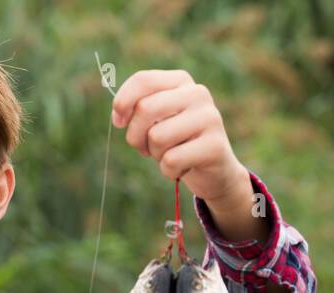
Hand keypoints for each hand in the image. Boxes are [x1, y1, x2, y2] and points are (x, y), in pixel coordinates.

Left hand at [111, 69, 250, 211]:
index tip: (119, 122)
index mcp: (181, 81)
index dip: (123, 102)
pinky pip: (171, 160)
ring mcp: (209, 118)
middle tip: (144, 148)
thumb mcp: (156, 121)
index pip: (143, 80)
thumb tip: (118, 115)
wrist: (214, 171)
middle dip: (136, 135)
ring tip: (169, 155)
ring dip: (155, 154)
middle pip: (145, 108)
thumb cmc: (177, 143)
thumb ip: (136, 111)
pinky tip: (182, 168)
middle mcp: (198, 93)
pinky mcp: (214, 145)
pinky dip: (168, 170)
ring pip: (157, 137)